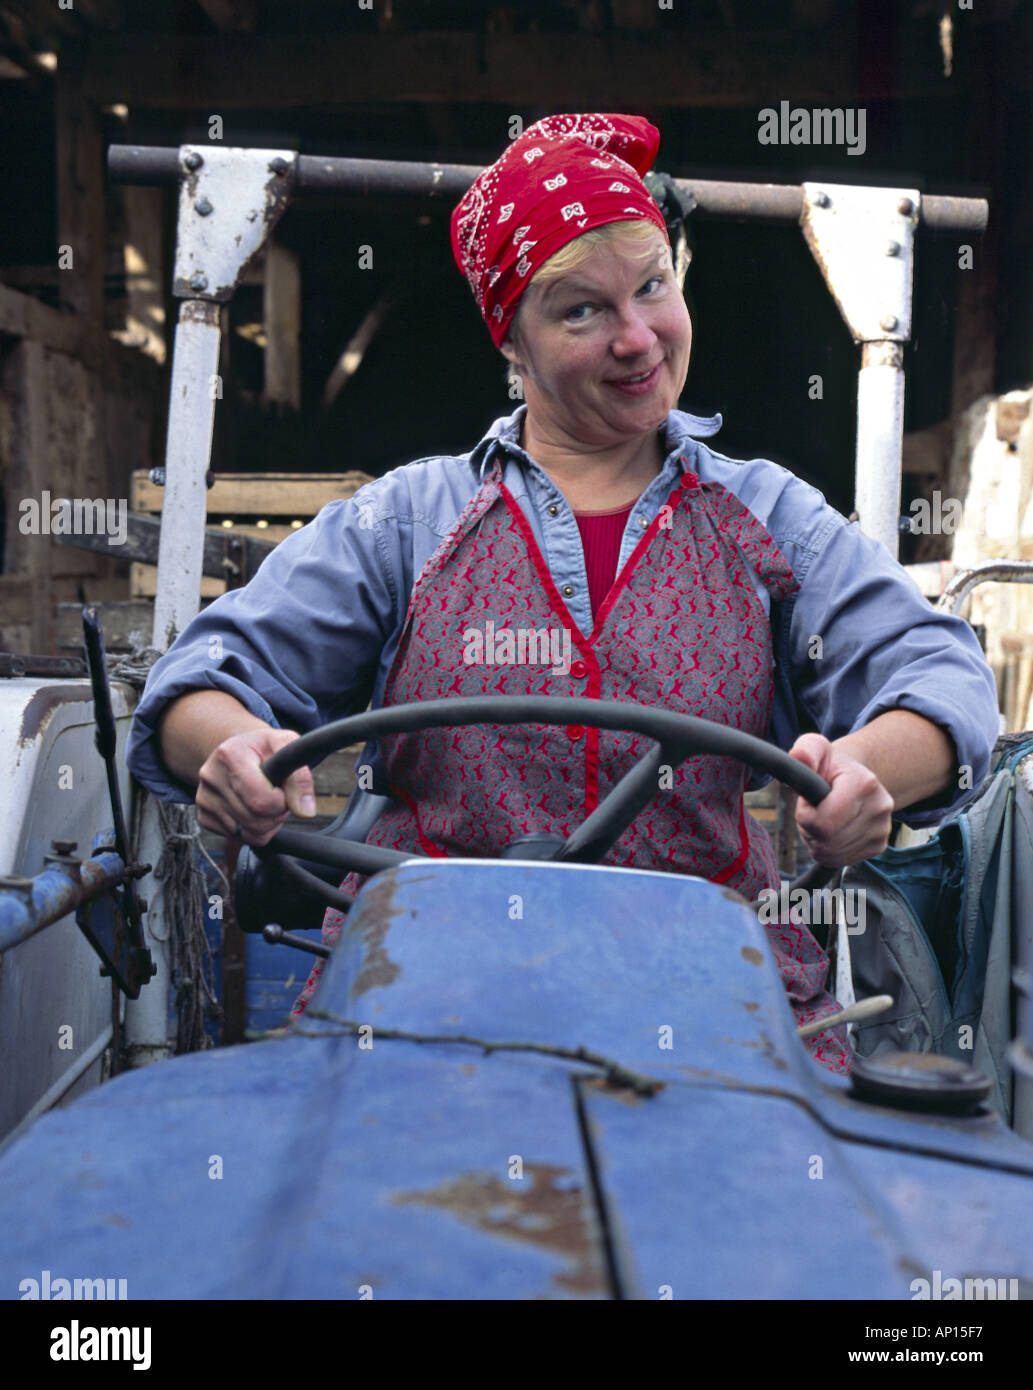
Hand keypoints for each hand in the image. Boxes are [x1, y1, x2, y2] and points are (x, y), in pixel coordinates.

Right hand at [194, 726, 316, 845]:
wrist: (238, 751)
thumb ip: (301, 777)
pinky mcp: (204, 817)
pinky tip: (254, 809)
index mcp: (230, 755)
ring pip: (249, 834)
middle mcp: (210, 777)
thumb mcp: (287, 746)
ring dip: (268, 823)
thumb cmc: (264, 748)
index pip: (261, 800)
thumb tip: (305, 811)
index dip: (282, 802)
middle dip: (277, 813)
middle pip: (256, 820)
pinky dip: (255, 830)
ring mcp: (204, 799)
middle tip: (279, 795)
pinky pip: (240, 838)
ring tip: (267, 801)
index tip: (285, 790)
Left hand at [788, 732, 893, 866]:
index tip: (809, 800)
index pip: (823, 823)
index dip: (805, 815)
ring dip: (817, 840)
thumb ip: (805, 751)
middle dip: (809, 828)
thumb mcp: (814, 748)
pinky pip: (840, 861)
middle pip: (826, 841)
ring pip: (831, 853)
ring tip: (822, 818)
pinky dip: (828, 850)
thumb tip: (798, 755)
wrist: (855, 777)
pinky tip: (831, 831)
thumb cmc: (830, 765)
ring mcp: (882, 829)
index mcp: (864, 783)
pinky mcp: (879, 845)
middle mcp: (880, 807)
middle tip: (814, 810)